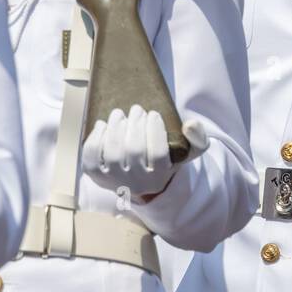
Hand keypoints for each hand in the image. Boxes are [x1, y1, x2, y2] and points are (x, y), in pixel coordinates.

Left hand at [81, 104, 207, 199]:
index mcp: (159, 177)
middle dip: (135, 124)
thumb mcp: (185, 153)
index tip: (153, 114)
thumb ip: (198, 139)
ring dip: (115, 128)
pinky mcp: (95, 176)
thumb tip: (191, 124)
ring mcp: (113, 181)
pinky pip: (92, 157)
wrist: (138, 183)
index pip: (158, 153)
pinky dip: (96, 138)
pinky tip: (103, 125)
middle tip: (137, 108)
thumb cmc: (162, 160)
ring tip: (119, 113)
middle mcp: (136, 183)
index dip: (154, 130)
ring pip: (112, 153)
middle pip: (134, 151)